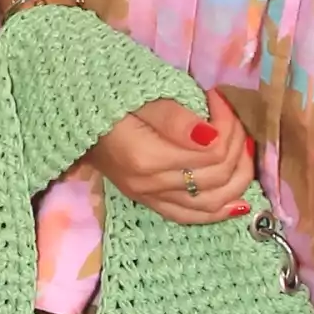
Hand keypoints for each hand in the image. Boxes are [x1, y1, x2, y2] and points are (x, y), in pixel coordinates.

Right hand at [89, 90, 255, 222]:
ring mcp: (149, 198)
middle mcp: (149, 186)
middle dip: (236, 144)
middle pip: (217, 176)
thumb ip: (175, 117)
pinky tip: (238, 203)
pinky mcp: (149, 202)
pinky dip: (219, 211)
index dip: (226, 123)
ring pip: (212, 202)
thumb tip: (212, 136)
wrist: (72, 117)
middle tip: (230, 117)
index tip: (216, 97)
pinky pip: (190, 217)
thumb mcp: (138, 95)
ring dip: (237, 176)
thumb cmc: (104, 99)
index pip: (212, 151)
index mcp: (146, 158)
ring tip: (241, 148)